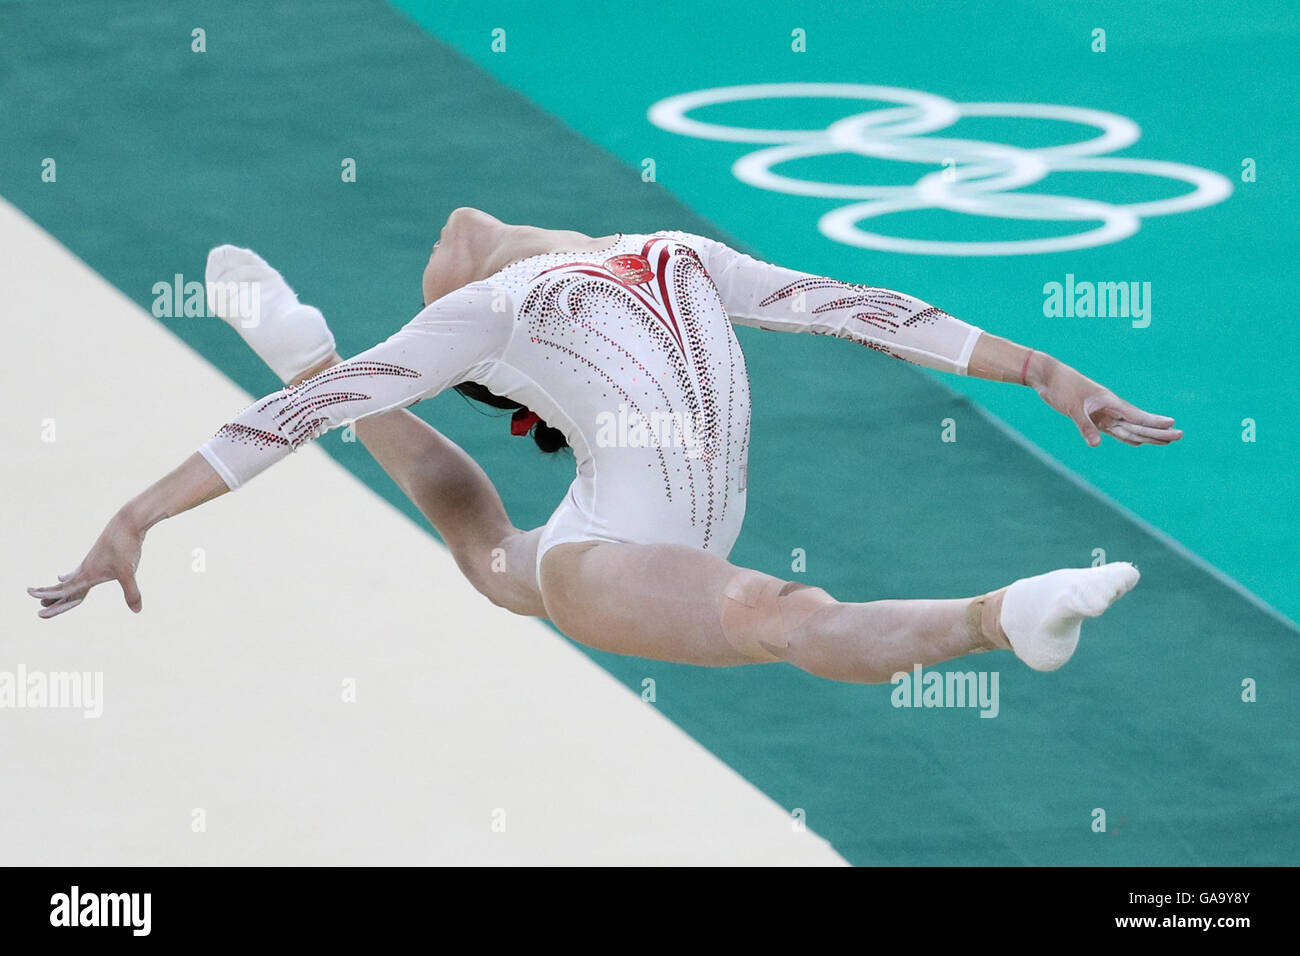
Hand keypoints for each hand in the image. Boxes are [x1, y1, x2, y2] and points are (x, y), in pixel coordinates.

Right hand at [27, 509, 145, 617]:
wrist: (128, 522)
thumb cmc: (125, 546)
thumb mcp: (128, 572)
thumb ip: (131, 593)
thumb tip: (137, 611)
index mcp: (87, 574)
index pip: (64, 591)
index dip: (49, 595)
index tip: (30, 594)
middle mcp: (86, 568)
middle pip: (66, 588)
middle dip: (52, 598)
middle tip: (39, 607)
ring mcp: (92, 561)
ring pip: (73, 577)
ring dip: (62, 586)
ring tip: (52, 588)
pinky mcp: (100, 555)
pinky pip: (81, 569)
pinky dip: (73, 574)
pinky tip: (69, 573)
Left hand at [1033, 358, 1183, 447]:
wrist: (1049, 377)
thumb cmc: (1062, 388)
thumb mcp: (1072, 407)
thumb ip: (1084, 425)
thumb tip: (1096, 444)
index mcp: (1110, 402)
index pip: (1137, 416)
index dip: (1154, 422)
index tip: (1173, 425)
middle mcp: (1110, 409)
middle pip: (1138, 424)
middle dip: (1158, 431)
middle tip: (1180, 436)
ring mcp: (1103, 414)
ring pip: (1129, 429)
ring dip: (1147, 436)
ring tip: (1165, 442)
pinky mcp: (1093, 417)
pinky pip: (1114, 430)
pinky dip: (1126, 437)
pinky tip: (1136, 442)